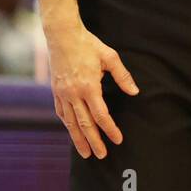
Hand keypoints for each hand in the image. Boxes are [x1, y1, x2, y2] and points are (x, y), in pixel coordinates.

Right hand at [45, 19, 137, 158]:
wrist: (61, 34)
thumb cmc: (87, 44)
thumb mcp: (109, 56)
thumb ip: (123, 76)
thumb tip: (135, 92)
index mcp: (89, 86)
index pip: (101, 115)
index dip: (110, 129)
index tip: (117, 140)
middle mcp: (74, 93)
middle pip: (85, 123)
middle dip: (94, 141)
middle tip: (101, 156)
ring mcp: (63, 93)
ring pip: (70, 122)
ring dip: (78, 139)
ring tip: (85, 153)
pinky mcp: (56, 90)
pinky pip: (61, 112)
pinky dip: (67, 124)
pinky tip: (71, 131)